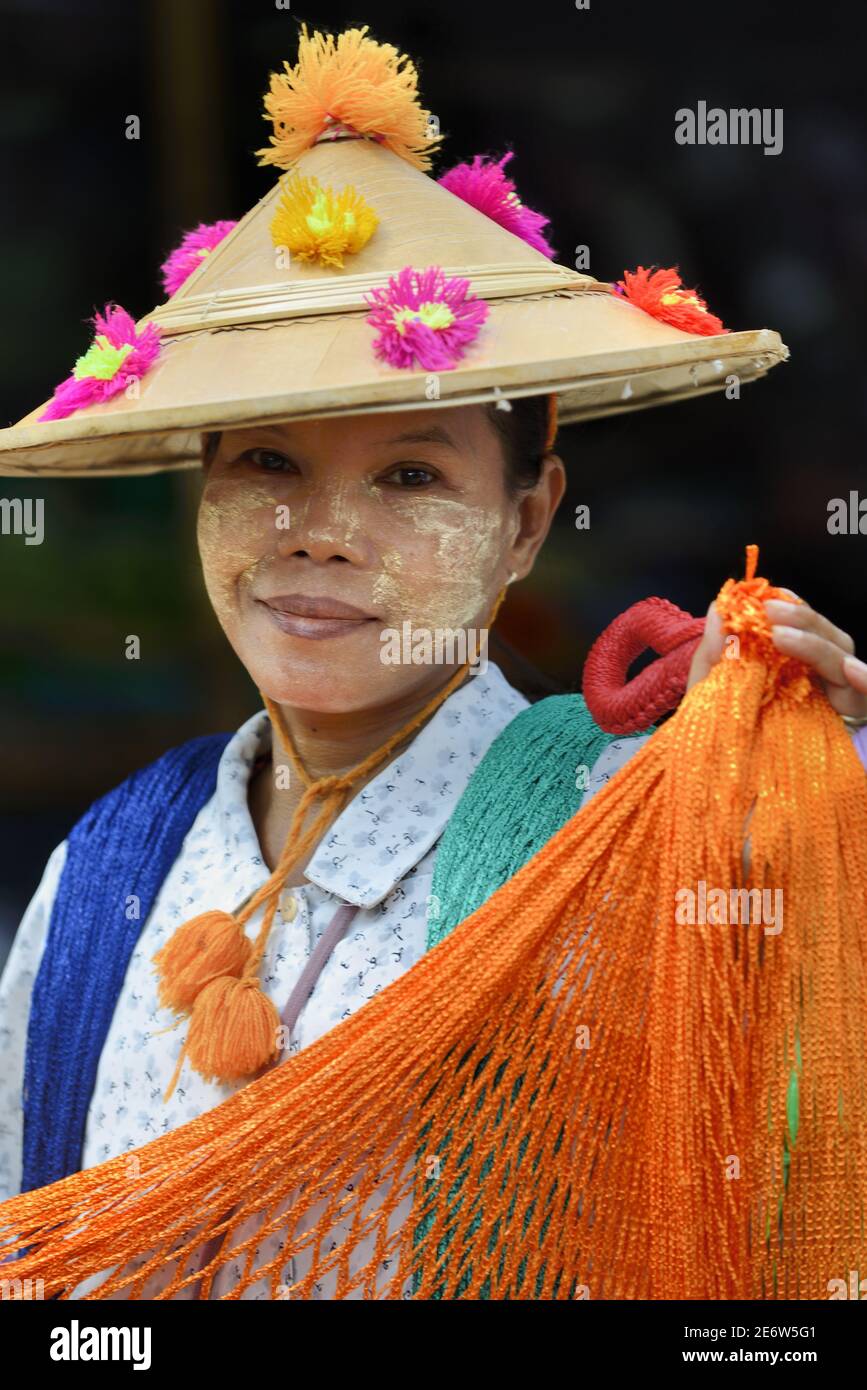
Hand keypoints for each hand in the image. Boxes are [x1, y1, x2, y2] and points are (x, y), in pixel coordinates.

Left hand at [686, 588, 866, 879]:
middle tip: (771, 614)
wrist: (728, 829)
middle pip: (830, 643)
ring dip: (821, 646)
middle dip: (804, 623)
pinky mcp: (849, 735)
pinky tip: (853, 672)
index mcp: (790, 679)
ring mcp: (838, 713)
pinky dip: (866, 684)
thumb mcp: (707, 708)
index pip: (805, 635)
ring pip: (848, 665)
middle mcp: (821, 693)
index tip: (767, 598)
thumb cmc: (717, 763)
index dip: (793, 612)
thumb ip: (713, 659)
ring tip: (784, 639)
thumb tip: (718, 607)